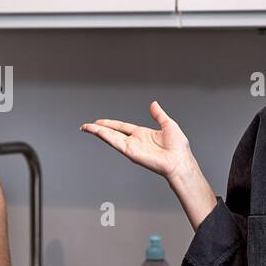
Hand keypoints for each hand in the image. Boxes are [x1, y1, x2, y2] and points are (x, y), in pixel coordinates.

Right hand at [80, 101, 196, 184]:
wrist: (179, 161)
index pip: (121, 127)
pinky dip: (105, 137)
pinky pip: (115, 142)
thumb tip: (154, 104)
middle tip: (86, 126)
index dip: (110, 124)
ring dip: (97, 132)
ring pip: (110, 137)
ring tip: (86, 127)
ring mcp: (131, 147)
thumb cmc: (178, 148)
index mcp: (142, 134)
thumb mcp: (168, 124)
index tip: (99, 122)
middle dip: (98, 129)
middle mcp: (134, 141)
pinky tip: (97, 131)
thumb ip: (158, 114)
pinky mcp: (130, 152)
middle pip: (112, 132)